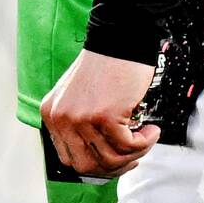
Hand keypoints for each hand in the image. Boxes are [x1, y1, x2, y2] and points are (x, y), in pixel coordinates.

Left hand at [41, 49, 160, 177]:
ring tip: (146, 138)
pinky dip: (144, 142)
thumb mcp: (80, 94)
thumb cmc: (107, 61)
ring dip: (134, 154)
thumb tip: (99, 153)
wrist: (120, 35)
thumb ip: (81, 122)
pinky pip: (127, 145)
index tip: (115, 161)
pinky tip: (151, 130)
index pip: (69, 159)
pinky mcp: (104, 115)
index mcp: (52, 114)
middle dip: (114, 167)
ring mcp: (81, 118)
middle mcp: (62, 118)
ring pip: (110, 159)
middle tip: (133, 156)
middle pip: (87, 166)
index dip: (95, 166)